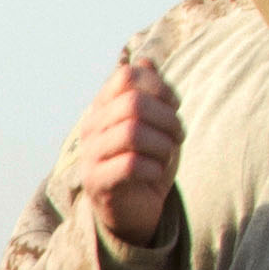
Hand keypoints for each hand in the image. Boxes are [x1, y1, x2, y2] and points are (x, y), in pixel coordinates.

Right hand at [76, 51, 183, 244]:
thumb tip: (145, 61)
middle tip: (178, 135)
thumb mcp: (155, 123)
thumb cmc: (146, 161)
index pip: (127, 76)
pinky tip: (155, 173)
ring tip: (168, 154)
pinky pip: (130, 165)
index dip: (159, 86)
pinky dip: (153, 168)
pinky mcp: (96, 182)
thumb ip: (150, 93)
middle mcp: (91, 126)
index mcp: (103, 106)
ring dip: (162, 144)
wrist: (134, 209)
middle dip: (167, 118)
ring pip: (133, 133)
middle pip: (133, 103)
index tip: (173, 106)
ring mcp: (90, 154)